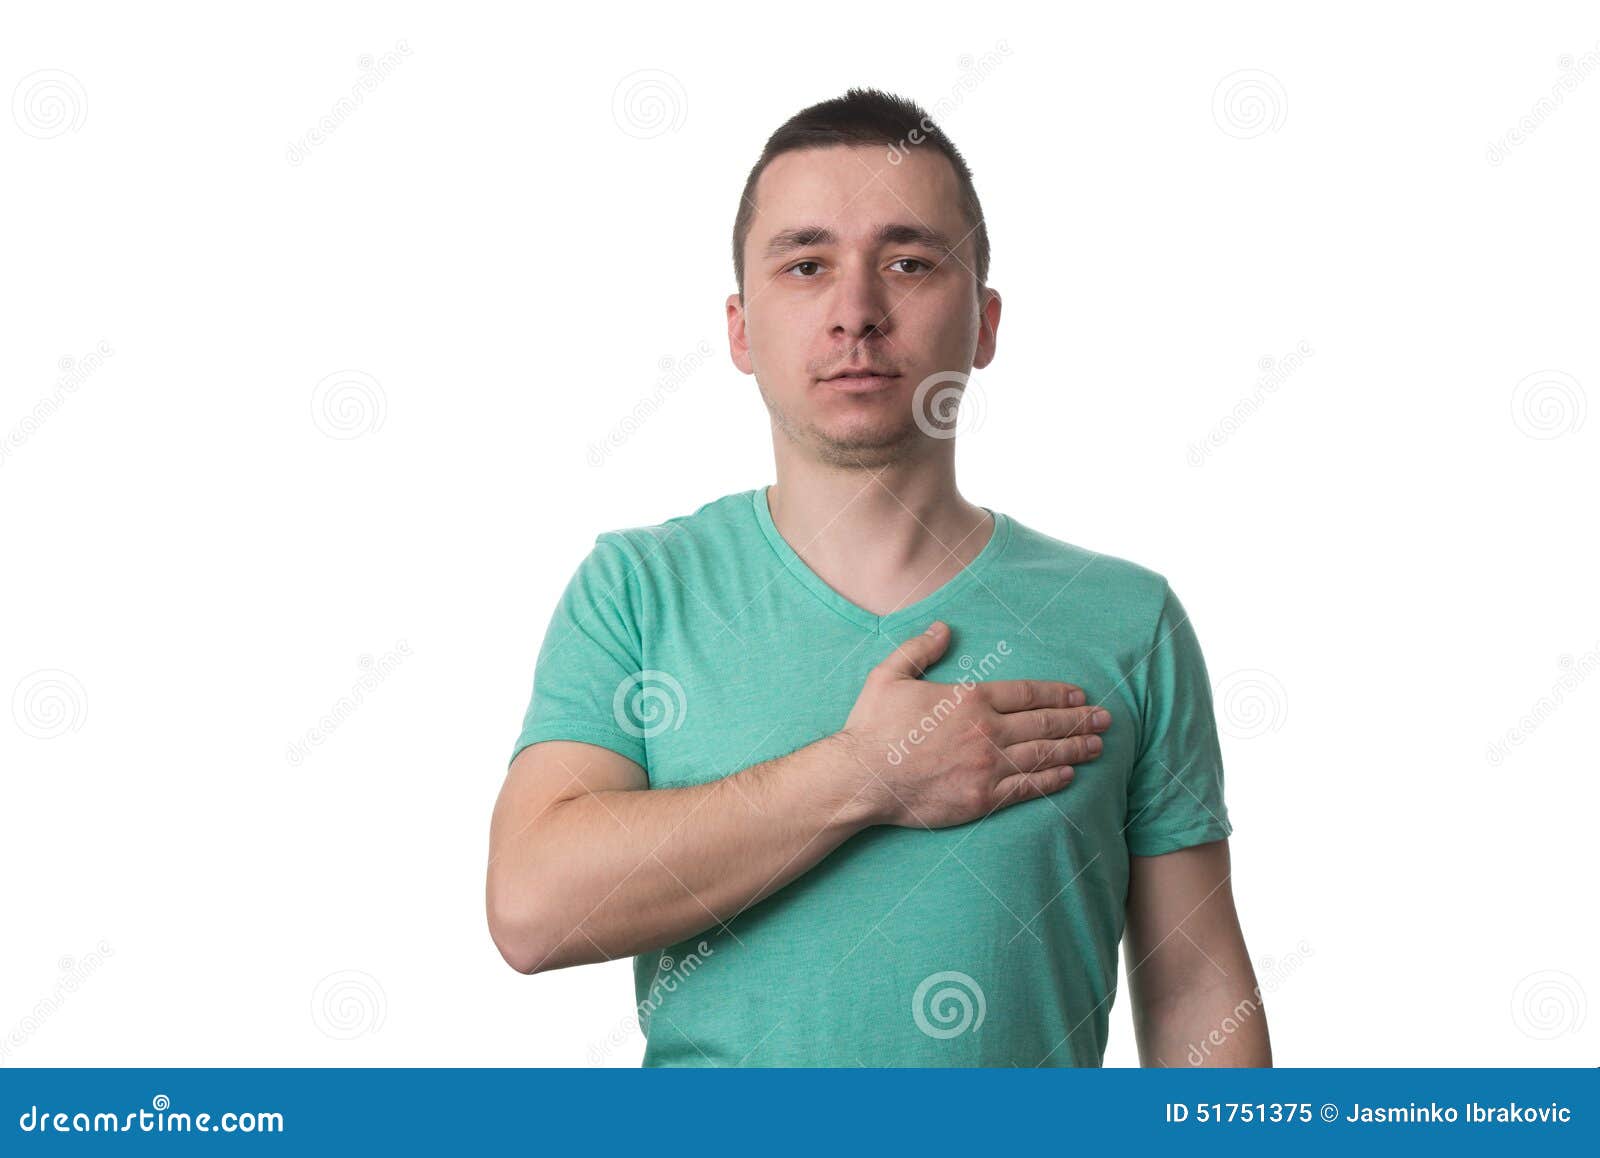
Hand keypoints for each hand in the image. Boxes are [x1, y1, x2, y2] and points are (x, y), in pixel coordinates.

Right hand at [833, 620, 1111, 827]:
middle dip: (1078, 719)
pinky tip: (1069, 775)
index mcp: (969, 699)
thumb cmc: (873, 727)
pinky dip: (1051, 780)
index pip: (1026, 693)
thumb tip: (944, 628)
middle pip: (1044, 723)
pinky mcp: (981, 798)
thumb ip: (920, 649)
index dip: (1057, 693)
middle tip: (1105, 718)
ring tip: (1098, 745)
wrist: (861, 778)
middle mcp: (985, 731)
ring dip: (1074, 749)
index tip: (1079, 694)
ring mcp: (986, 766)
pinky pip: (1026, 788)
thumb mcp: (889, 675)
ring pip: (1042, 755)